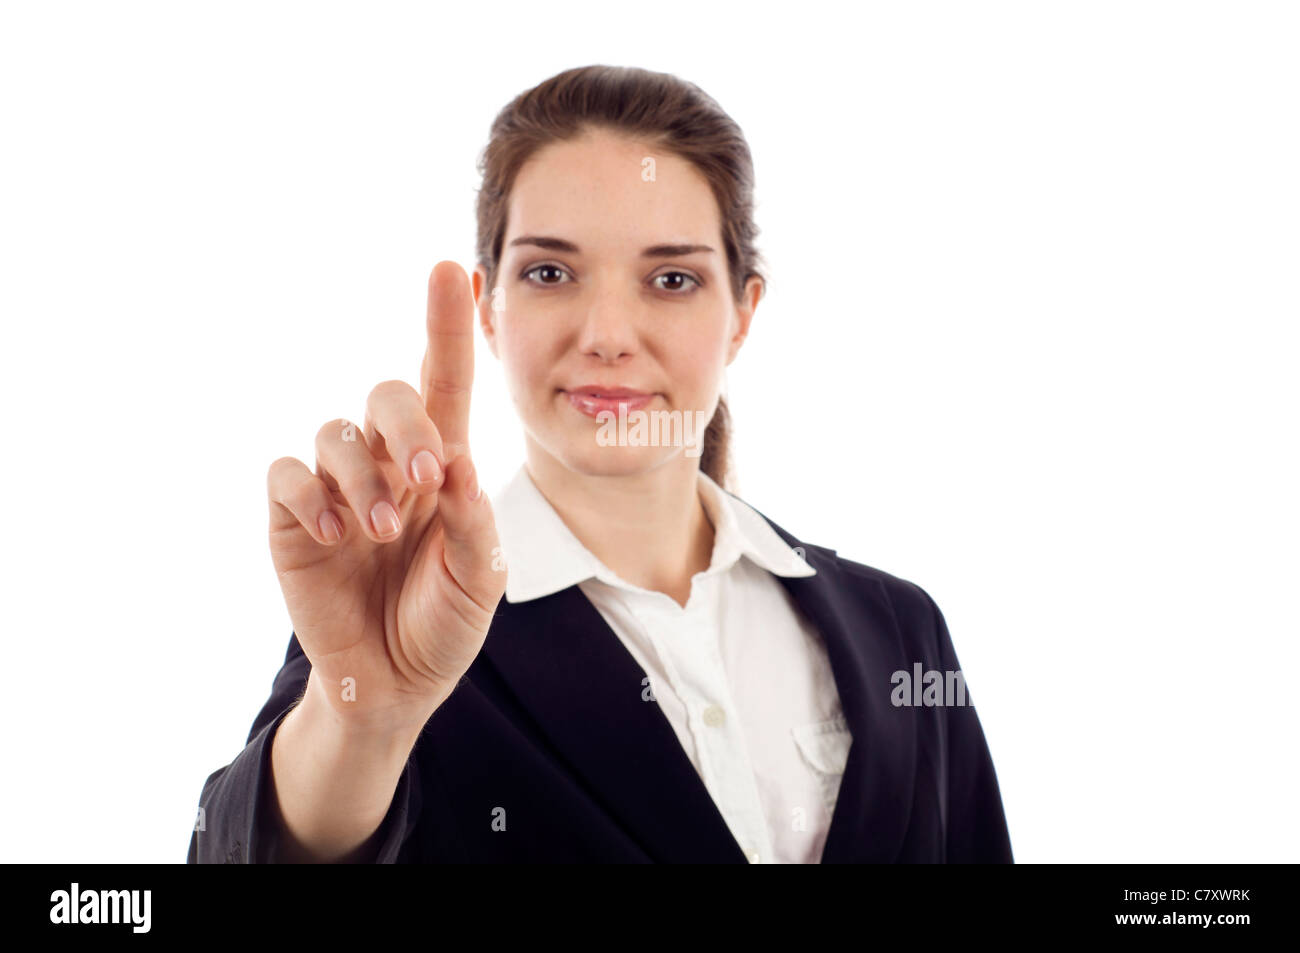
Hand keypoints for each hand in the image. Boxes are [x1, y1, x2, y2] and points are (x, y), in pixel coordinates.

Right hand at [266, 261, 504, 730]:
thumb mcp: (479, 582)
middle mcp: (389, 463)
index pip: (446, 383)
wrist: (394, 683)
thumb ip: (474, 525)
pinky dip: (311, 495)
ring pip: (336, 433)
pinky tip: (336, 534)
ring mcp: (336, 487)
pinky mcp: (292, 516)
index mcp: (443, 467)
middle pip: (388, 394)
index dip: (448, 325)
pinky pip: (288, 475)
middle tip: (429, 474)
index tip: (454, 268)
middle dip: (407, 424)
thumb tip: (458, 463)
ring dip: (362, 475)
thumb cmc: (442, 622)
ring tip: (382, 529)